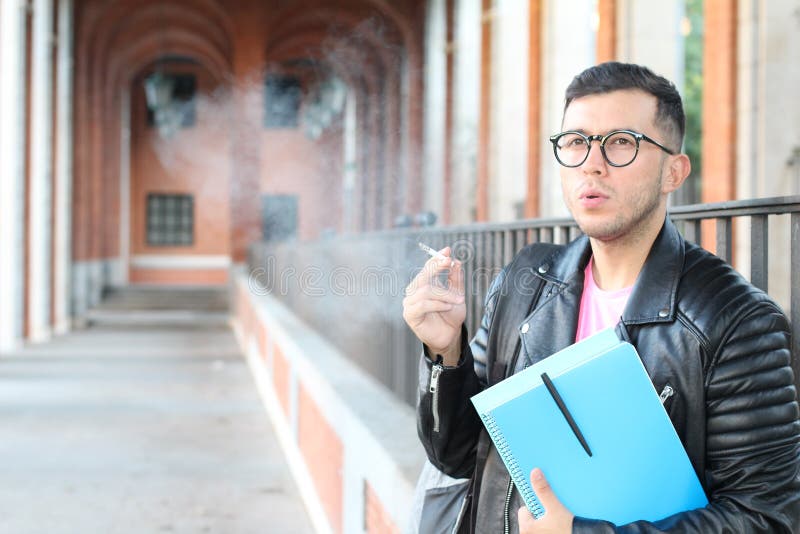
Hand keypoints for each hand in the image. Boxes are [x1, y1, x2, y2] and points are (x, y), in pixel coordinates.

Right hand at [402, 247, 465, 364]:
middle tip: (450, 263)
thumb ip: (456, 279)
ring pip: (426, 291)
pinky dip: (437, 304)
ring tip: (458, 300)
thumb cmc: (451, 315)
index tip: (447, 251)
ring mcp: (410, 302)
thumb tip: (456, 262)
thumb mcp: (457, 295)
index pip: (427, 267)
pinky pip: (422, 304)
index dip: (436, 258)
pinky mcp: (410, 314)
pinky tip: (447, 306)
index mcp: (424, 284)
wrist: (450, 335)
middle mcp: (414, 291)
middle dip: (437, 268)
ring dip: (444, 294)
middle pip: (423, 276)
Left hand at [518, 468, 573, 533]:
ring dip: (548, 521)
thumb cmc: (567, 531)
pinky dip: (552, 527)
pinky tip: (562, 526)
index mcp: (526, 528)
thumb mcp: (555, 508)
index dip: (535, 505)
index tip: (544, 504)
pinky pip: (547, 529)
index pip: (524, 510)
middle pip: (532, 518)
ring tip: (559, 521)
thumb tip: (535, 474)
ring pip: (540, 524)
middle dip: (542, 514)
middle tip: (554, 514)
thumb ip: (544, 491)